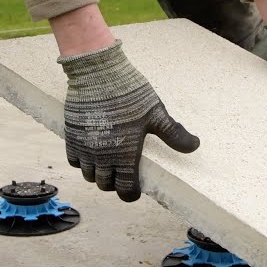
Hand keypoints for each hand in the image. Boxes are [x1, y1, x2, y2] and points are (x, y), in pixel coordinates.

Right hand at [59, 40, 198, 201]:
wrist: (98, 73)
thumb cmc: (129, 93)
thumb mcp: (156, 113)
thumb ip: (174, 134)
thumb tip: (195, 146)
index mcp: (124, 156)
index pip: (125, 190)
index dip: (131, 193)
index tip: (135, 189)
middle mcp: (102, 157)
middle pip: (105, 185)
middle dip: (115, 183)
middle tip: (123, 174)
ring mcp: (84, 148)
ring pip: (89, 175)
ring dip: (98, 174)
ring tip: (108, 164)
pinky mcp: (71, 136)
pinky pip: (74, 161)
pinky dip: (82, 162)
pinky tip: (92, 152)